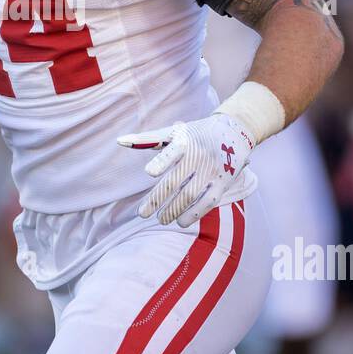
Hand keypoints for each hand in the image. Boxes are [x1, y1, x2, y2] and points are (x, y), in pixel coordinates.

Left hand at [118, 113, 253, 226]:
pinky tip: (180, 222)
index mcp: (184, 141)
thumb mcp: (174, 132)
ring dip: (173, 210)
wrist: (234, 131)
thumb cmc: (195, 134)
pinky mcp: (223, 182)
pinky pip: (208, 201)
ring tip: (161, 220)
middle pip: (176, 180)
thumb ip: (147, 140)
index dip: (161, 162)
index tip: (149, 172)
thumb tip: (119, 141)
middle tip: (142, 214)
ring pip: (190, 194)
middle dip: (157, 199)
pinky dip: (194, 214)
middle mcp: (199, 155)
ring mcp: (211, 170)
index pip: (172, 151)